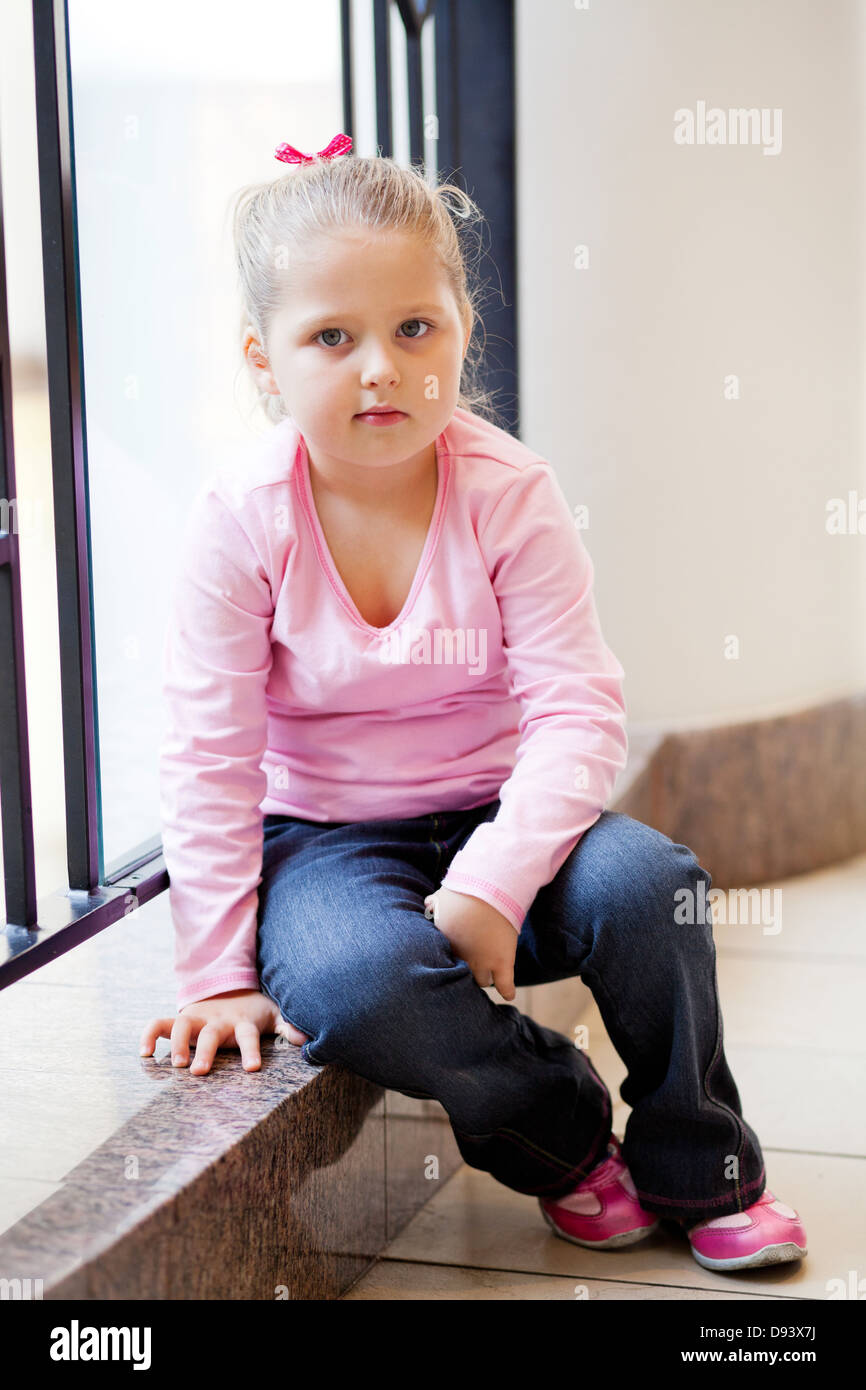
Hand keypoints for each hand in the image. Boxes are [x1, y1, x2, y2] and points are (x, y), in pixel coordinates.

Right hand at [138, 989, 308, 1076]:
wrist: (230, 989)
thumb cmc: (255, 1011)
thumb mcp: (274, 1014)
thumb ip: (289, 1026)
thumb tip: (308, 1040)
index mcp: (242, 1023)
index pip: (248, 1036)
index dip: (251, 1051)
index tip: (252, 1069)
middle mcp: (218, 1021)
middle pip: (211, 1035)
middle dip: (205, 1051)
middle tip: (200, 1072)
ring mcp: (197, 1019)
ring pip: (182, 1027)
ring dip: (176, 1045)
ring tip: (175, 1065)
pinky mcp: (180, 1020)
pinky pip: (159, 1024)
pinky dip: (148, 1035)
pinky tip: (143, 1053)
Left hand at [424, 888, 516, 1000]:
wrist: (489, 888)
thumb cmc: (465, 889)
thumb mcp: (442, 897)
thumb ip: (434, 904)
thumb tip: (429, 904)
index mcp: (445, 943)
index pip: (443, 962)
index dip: (450, 959)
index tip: (455, 957)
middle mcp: (462, 957)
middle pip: (462, 975)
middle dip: (466, 971)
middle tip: (471, 968)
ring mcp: (483, 961)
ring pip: (482, 981)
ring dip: (484, 977)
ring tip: (488, 977)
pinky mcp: (503, 961)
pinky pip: (505, 985)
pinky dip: (507, 991)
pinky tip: (508, 995)